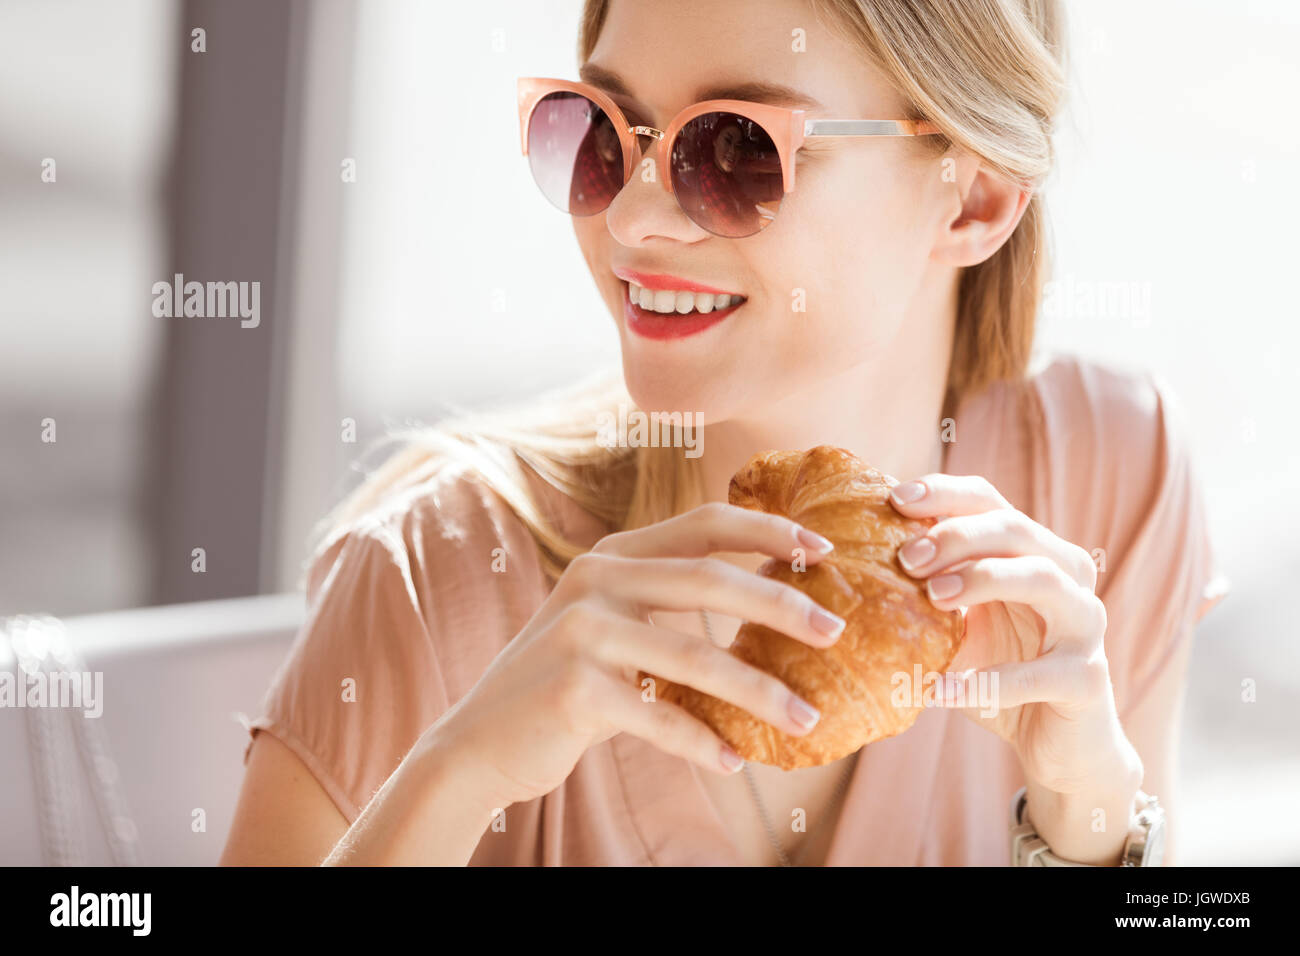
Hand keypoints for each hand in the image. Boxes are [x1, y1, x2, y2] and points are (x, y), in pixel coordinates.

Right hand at [427, 502, 846, 809]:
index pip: (702, 524)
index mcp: (613, 556)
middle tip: (834, 631)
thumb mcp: (611, 627)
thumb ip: (668, 607)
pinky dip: (702, 741)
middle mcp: (596, 580)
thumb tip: (774, 611)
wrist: (480, 742)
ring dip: (758, 693)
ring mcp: (582, 633)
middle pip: (709, 579)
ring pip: (695, 657)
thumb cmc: (566, 686)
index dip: (765, 529)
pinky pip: (660, 717)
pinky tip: (733, 761)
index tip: (821, 546)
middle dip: (780, 604)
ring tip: (805, 720)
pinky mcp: (574, 690)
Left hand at [888, 474, 1139, 794]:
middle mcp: (1068, 577)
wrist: (1054, 744)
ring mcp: (1085, 624)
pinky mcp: (1087, 678)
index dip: (945, 494)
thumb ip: (926, 593)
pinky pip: (1039, 673)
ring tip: (933, 597)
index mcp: (1034, 552)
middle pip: (1016, 529)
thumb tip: (852, 565)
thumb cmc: (997, 672)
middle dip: (957, 536)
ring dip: (982, 580)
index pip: (990, 501)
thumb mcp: (957, 626)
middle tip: (907, 558)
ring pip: (1043, 579)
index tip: (896, 499)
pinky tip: (940, 690)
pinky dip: (987, 680)